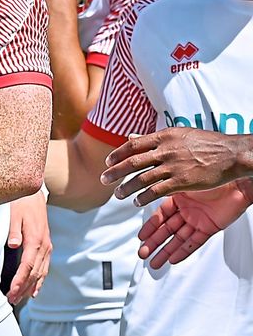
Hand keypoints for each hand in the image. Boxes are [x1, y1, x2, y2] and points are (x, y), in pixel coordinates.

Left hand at [6, 191, 51, 304]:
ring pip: (41, 272)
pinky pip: (44, 267)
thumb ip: (14, 230)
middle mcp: (44, 246)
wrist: (34, 195)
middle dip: (23, 288)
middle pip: (34, 273)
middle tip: (12, 300)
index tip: (12, 291)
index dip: (20, 280)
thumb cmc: (22, 204)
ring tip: (20, 299)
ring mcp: (47, 247)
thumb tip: (13, 244)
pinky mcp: (46, 246)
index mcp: (35, 240)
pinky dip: (40, 280)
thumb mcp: (14, 214)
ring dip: (31, 287)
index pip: (28, 266)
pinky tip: (34, 290)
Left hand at [102, 128, 252, 205]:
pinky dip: (144, 197)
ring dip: (126, 187)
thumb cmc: (208, 143)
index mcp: (164, 137)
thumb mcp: (179, 134)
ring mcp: (173, 166)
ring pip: (141, 178)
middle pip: (132, 162)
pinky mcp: (182, 181)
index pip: (133, 145)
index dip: (117, 154)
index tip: (107, 162)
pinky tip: (137, 202)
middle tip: (103, 180)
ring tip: (117, 194)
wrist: (232, 153)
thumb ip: (154, 138)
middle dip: (115, 172)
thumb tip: (130, 137)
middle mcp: (165, 150)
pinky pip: (156, 191)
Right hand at [136, 184, 249, 268]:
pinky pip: (194, 242)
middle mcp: (187, 210)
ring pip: (178, 239)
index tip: (141, 237)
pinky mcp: (210, 228)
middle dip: (154, 243)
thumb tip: (143, 191)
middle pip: (166, 230)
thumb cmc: (213, 175)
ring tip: (155, 262)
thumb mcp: (181, 181)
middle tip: (143, 253)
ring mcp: (198, 220)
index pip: (160, 216)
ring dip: (166, 251)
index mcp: (178, 198)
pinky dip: (183, 251)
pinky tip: (173, 259)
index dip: (149, 227)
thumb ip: (163, 189)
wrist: (237, 182)